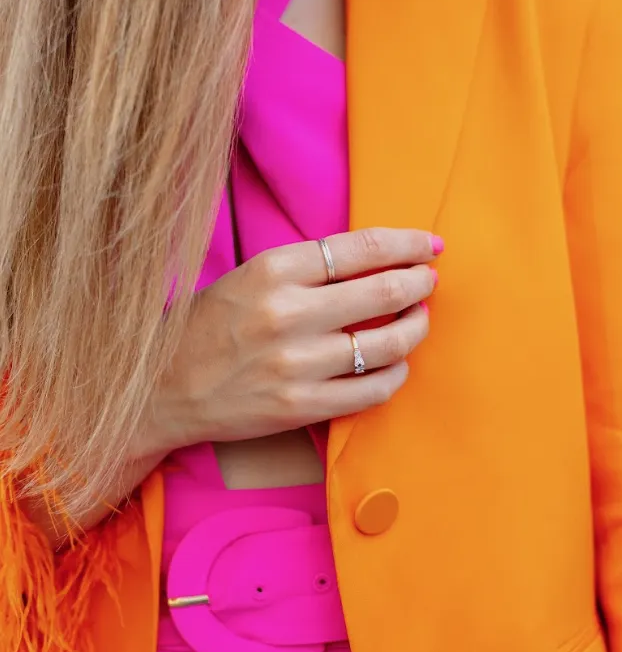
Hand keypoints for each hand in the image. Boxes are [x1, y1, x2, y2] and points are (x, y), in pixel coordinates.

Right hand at [144, 228, 438, 454]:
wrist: (161, 389)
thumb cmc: (210, 326)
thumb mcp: (250, 277)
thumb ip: (309, 268)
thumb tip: (380, 258)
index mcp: (274, 270)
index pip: (363, 248)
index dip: (408, 243)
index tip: (430, 246)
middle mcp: (288, 314)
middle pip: (385, 291)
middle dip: (420, 283)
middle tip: (428, 282)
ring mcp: (296, 364)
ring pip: (388, 343)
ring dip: (416, 328)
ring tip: (418, 320)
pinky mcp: (300, 407)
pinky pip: (374, 390)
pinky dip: (397, 373)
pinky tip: (395, 363)